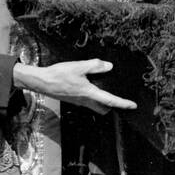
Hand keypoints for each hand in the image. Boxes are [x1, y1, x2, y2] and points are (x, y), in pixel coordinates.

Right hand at [13, 58, 136, 115]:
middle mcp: (85, 100)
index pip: (110, 100)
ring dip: (102, 102)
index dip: (123, 103)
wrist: (42, 82)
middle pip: (103, 108)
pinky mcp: (73, 100)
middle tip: (119, 99)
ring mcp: (78, 102)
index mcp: (89, 93)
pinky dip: (93, 98)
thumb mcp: (78, 66)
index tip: (132, 105)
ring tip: (106, 91)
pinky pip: (87, 102)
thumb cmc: (58, 75)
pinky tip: (90, 87)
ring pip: (95, 106)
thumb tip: (108, 66)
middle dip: (112, 106)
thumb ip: (95, 66)